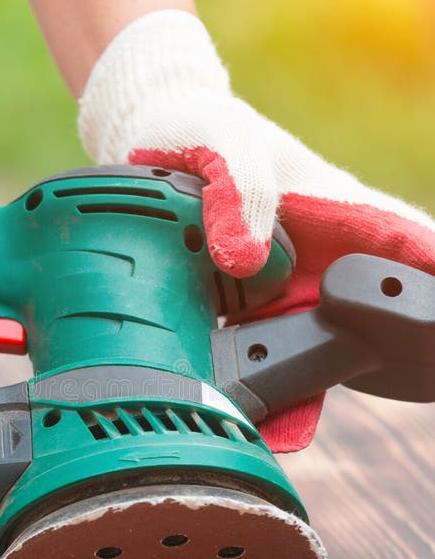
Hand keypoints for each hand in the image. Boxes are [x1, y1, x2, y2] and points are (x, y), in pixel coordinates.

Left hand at [78, 10, 434, 452]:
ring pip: (321, 347)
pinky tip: (257, 425)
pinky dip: (268, 391)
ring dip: (318, 388)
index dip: (431, 280)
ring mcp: (291, 289)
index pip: (411, 246)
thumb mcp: (221, 138)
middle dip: (395, 350)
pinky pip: (266, 355)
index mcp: (337, 211)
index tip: (431, 317)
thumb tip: (247, 262)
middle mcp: (323, 258)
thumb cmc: (200, 125)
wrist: (151, 141)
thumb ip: (240, 188)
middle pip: (376, 313)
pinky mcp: (254, 310)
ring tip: (293, 432)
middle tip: (408, 388)